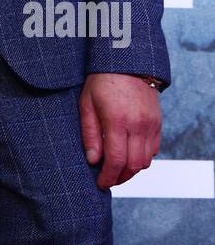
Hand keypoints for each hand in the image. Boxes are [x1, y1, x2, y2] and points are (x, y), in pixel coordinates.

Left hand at [79, 73, 161, 190]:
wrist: (127, 61)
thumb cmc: (101, 81)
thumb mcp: (87, 104)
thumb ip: (90, 133)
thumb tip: (93, 160)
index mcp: (118, 121)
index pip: (116, 160)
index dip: (108, 176)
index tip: (100, 183)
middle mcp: (138, 125)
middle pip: (133, 165)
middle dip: (120, 177)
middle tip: (108, 179)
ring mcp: (151, 124)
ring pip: (145, 160)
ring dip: (131, 170)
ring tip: (117, 170)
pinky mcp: (157, 122)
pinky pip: (154, 149)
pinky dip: (142, 158)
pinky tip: (129, 155)